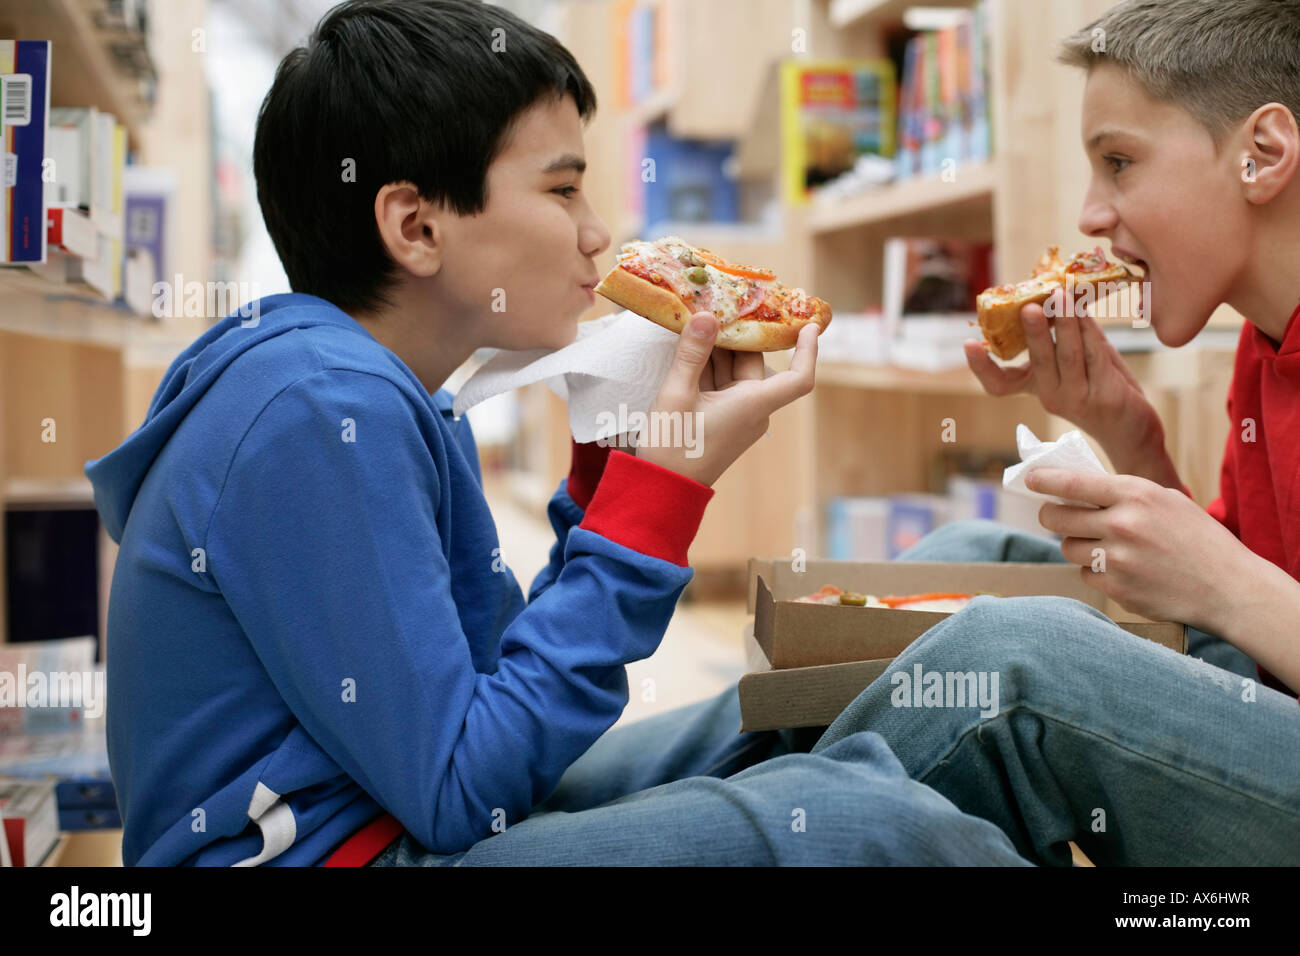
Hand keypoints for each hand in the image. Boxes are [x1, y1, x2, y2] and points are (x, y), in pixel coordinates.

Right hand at [635, 311, 818, 486]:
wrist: (662, 489)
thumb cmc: (673, 446)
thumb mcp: (677, 394)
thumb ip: (692, 353)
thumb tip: (707, 315)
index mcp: (752, 404)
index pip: (799, 378)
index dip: (809, 350)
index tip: (809, 325)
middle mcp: (751, 408)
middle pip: (755, 363)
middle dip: (739, 333)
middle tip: (720, 300)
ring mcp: (736, 414)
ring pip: (735, 370)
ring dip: (719, 347)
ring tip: (698, 314)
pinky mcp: (720, 418)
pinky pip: (721, 383)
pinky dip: (709, 364)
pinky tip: (690, 343)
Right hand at [965, 289, 1162, 466]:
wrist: (1131, 429)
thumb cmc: (1100, 388)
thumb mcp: (1074, 364)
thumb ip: (1065, 337)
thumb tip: (1055, 293)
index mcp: (1037, 388)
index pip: (998, 386)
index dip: (981, 367)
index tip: (969, 344)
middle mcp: (1051, 397)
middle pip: (1038, 363)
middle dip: (1034, 333)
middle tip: (1029, 308)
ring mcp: (1077, 399)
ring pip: (1068, 355)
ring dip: (1065, 322)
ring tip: (1061, 296)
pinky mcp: (1105, 398)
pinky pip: (1095, 356)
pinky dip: (1090, 330)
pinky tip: (1086, 311)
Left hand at [1029, 467, 1251, 633]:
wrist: (1229, 587)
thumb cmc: (1199, 539)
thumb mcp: (1167, 501)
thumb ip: (1124, 495)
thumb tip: (1077, 491)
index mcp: (1136, 495)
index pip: (1073, 483)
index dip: (1044, 480)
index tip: (1030, 479)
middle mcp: (1122, 524)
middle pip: (1056, 518)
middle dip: (1052, 516)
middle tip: (1056, 516)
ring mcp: (1116, 558)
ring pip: (1068, 548)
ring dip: (1078, 546)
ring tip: (1106, 546)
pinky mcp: (1115, 588)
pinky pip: (1085, 574)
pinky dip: (1096, 571)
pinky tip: (1122, 570)